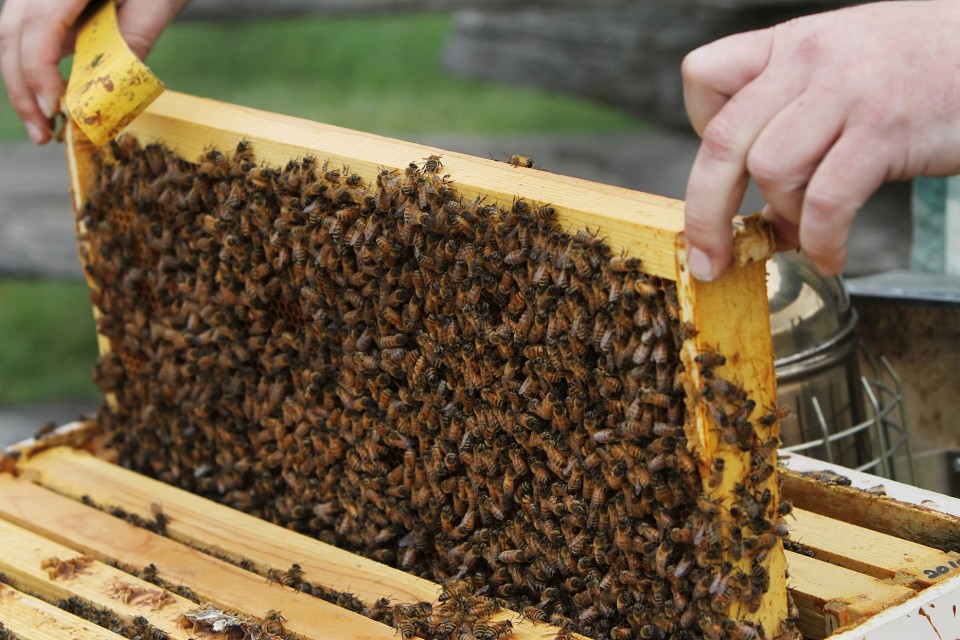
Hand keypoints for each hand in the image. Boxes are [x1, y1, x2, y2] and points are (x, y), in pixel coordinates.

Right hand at [0, 0, 188, 144]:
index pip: (38, 26)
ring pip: (8, 33)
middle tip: (43, 134)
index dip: (39, 72)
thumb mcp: (159, 3)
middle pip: (10, 32)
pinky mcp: (44, 0)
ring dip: (20, 80)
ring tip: (41, 124)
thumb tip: (107, 94)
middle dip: (22, 87)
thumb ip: (134, 41)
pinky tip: (47, 97)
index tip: (55, 110)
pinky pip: (24, 31)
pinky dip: (30, 66)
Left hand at [681, 0, 959, 279]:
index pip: (703, 75)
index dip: (699, 129)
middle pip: (722, 141)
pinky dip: (822, 241)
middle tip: (708, 258)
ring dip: (786, 218)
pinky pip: (827, 201)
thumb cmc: (920, 68)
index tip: (724, 168)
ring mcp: (847, 93)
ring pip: (772, 170)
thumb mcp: (840, 67)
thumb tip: (768, 212)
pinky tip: (831, 255)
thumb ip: (793, 122)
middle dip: (706, 213)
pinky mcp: (886, 130)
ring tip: (809, 234)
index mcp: (788, 45)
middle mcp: (808, 61)